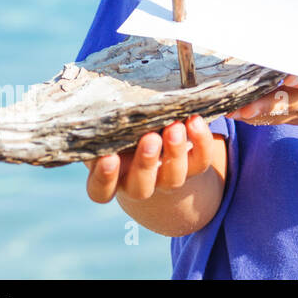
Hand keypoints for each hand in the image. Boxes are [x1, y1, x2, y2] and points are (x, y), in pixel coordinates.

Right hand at [83, 114, 215, 202]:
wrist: (157, 138)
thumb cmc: (123, 132)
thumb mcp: (109, 130)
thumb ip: (103, 126)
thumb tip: (96, 107)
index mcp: (110, 178)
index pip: (101, 190)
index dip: (104, 177)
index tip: (108, 157)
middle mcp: (137, 184)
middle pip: (141, 187)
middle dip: (146, 163)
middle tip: (150, 138)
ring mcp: (166, 179)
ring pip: (173, 178)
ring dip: (175, 152)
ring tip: (176, 126)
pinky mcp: (192, 168)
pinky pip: (200, 163)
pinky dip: (201, 142)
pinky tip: (195, 121)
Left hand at [226, 10, 297, 127]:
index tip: (291, 77)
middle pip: (293, 102)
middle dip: (271, 102)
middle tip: (248, 102)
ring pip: (279, 113)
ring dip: (257, 112)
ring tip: (235, 109)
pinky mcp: (293, 117)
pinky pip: (274, 119)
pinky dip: (256, 118)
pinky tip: (235, 112)